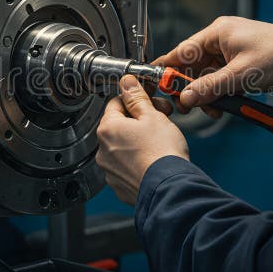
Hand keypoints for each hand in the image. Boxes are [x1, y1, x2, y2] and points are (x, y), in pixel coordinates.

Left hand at [96, 75, 189, 204]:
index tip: (148, 101)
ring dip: (138, 141)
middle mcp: (103, 150)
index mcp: (108, 129)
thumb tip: (127, 83)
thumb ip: (137, 98)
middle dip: (139, 120)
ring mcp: (109, 170)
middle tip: (161, 119)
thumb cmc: (162, 153)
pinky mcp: (119, 185)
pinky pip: (126, 166)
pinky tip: (154, 160)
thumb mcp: (153, 116)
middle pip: (119, 125)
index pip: (115, 103)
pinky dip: (138, 161)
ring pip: (122, 147)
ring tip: (159, 142)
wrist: (170, 188)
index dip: (135, 100)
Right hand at [154, 16, 272, 114]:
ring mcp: (231, 52)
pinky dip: (220, 93)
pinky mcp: (241, 63)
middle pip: (193, 66)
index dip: (168, 69)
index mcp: (217, 33)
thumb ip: (210, 87)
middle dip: (190, 88)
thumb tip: (186, 98)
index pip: (182, 51)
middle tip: (186, 106)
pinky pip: (221, 79)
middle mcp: (221, 40)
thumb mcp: (240, 76)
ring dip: (207, 94)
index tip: (157, 83)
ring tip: (213, 109)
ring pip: (207, 76)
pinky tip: (225, 104)